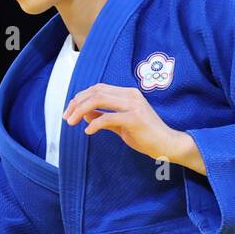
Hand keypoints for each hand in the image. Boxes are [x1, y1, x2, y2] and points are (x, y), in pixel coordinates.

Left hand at [63, 83, 202, 172]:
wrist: (167, 144)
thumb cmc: (145, 135)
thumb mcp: (120, 124)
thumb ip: (104, 116)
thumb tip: (85, 114)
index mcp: (127, 93)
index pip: (98, 88)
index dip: (80, 97)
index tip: (69, 110)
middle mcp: (130, 95)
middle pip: (96, 91)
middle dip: (77, 103)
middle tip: (66, 117)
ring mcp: (133, 105)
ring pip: (99, 99)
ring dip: (80, 110)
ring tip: (71, 122)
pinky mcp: (134, 118)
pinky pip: (107, 118)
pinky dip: (94, 124)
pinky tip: (88, 132)